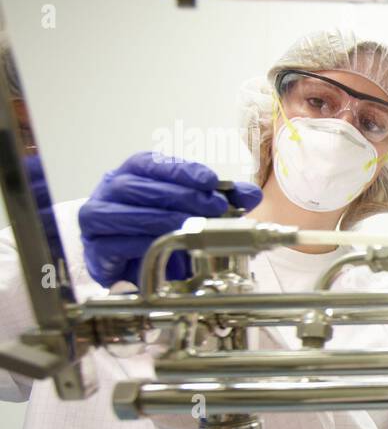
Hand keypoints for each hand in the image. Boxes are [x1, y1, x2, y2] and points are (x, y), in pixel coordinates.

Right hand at [79, 152, 260, 286]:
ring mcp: (96, 221)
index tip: (210, 180)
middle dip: (180, 196)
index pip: (149, 163)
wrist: (136, 265)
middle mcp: (107, 192)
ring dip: (161, 219)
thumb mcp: (195, 210)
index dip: (180, 170)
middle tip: (215, 207)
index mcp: (130, 174)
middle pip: (136, 186)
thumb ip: (222, 199)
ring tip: (193, 226)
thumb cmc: (163, 228)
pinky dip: (141, 244)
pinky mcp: (95, 251)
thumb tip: (251, 195)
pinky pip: (113, 245)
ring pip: (120, 213)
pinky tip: (166, 244)